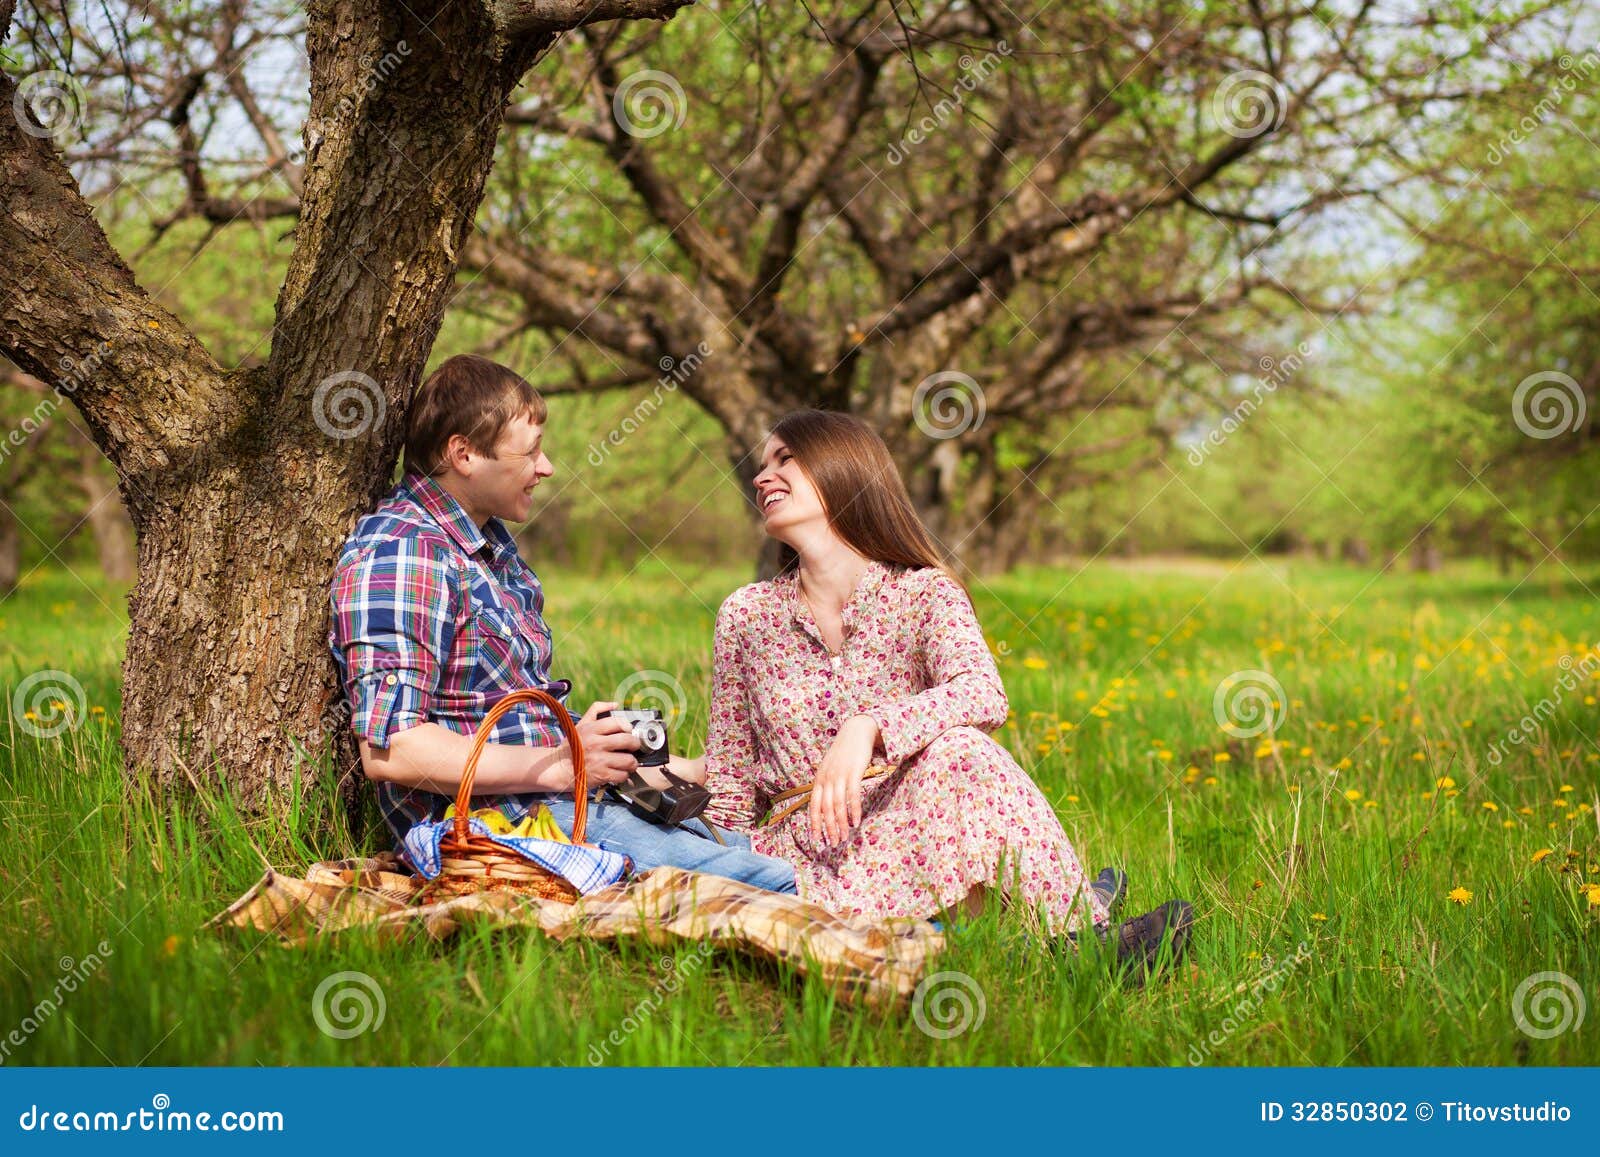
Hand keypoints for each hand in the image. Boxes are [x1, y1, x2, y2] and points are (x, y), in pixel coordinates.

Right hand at [573, 701, 639, 785]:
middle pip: (627, 740)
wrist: (559, 768)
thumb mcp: (581, 724)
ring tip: (629, 761)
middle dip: (634, 744)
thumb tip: (615, 704)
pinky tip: (620, 771)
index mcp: (591, 729)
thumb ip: (597, 710)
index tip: (629, 731)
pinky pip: (623, 775)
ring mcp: (599, 761)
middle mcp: (596, 744)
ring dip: (632, 762)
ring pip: (628, 760)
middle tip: (633, 746)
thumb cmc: (572, 746)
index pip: (618, 722)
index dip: (628, 726)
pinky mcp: (602, 776)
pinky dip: (624, 774)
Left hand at [809, 715, 878, 846]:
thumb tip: (826, 803)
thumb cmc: (844, 752)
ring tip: (844, 837)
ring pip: (838, 805)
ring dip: (841, 824)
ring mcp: (839, 776)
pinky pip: (852, 796)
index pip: (814, 806)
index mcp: (819, 779)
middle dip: (829, 828)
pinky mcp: (853, 773)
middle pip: (826, 809)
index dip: (814, 823)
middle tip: (834, 843)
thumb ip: (827, 783)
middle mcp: (826, 779)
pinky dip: (854, 810)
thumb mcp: (830, 768)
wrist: (856, 731)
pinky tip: (856, 822)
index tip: (817, 839)